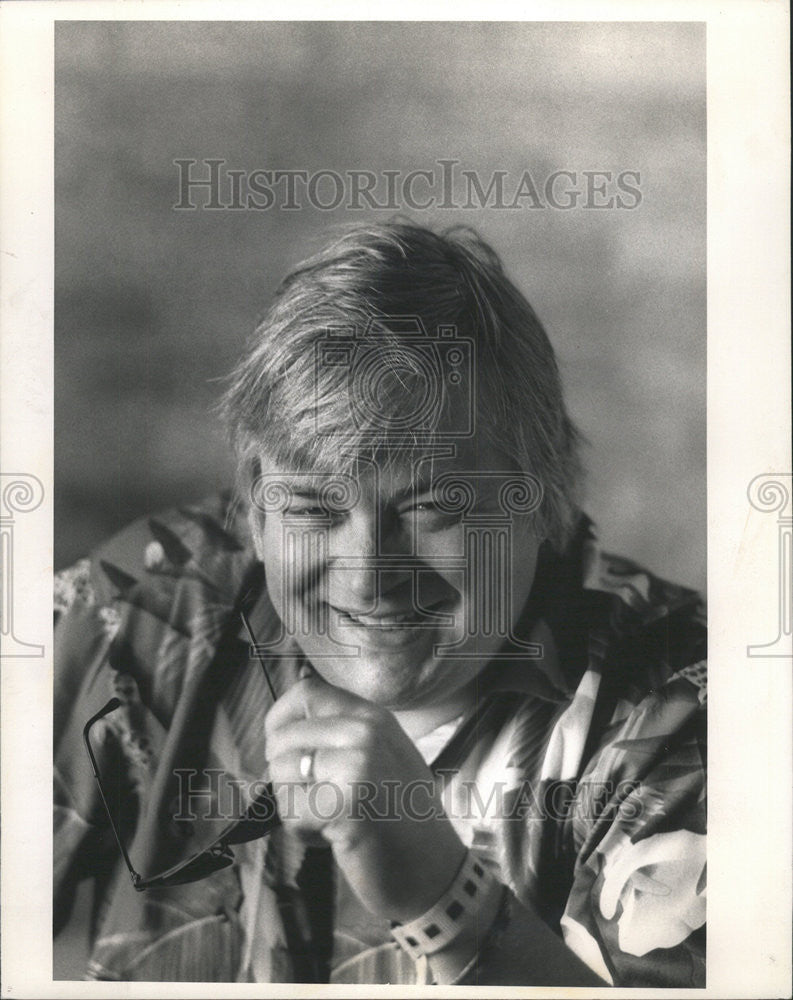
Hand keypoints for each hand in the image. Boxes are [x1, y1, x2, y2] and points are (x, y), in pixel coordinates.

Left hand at [264, 671, 466, 922]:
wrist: (434, 872)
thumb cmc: (401, 821)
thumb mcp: (380, 757)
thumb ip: (340, 735)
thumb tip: (282, 727)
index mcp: (373, 717)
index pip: (305, 694)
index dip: (279, 722)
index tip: (283, 751)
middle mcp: (366, 730)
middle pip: (283, 737)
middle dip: (284, 776)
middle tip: (315, 800)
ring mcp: (358, 763)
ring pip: (281, 774)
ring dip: (294, 807)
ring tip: (330, 820)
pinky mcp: (347, 801)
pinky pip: (290, 811)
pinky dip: (302, 832)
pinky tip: (332, 838)